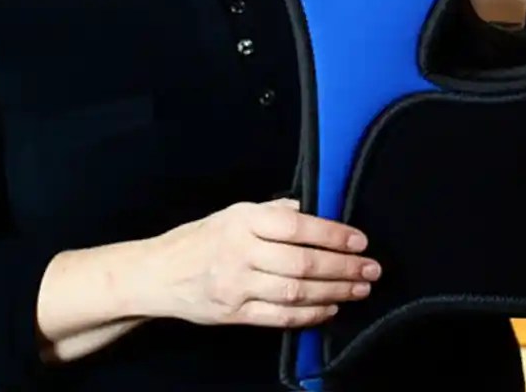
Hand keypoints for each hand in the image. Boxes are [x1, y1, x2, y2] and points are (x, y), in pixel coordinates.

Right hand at [150, 199, 380, 327]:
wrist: (155, 273)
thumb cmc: (198, 240)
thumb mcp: (231, 213)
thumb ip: (271, 211)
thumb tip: (310, 209)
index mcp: (242, 221)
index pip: (297, 226)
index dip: (333, 234)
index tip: (359, 240)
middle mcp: (240, 252)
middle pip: (302, 263)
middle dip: (343, 267)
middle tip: (370, 269)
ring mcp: (236, 286)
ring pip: (295, 292)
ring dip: (334, 292)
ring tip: (358, 289)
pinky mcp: (234, 314)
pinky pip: (279, 317)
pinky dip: (308, 314)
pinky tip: (329, 308)